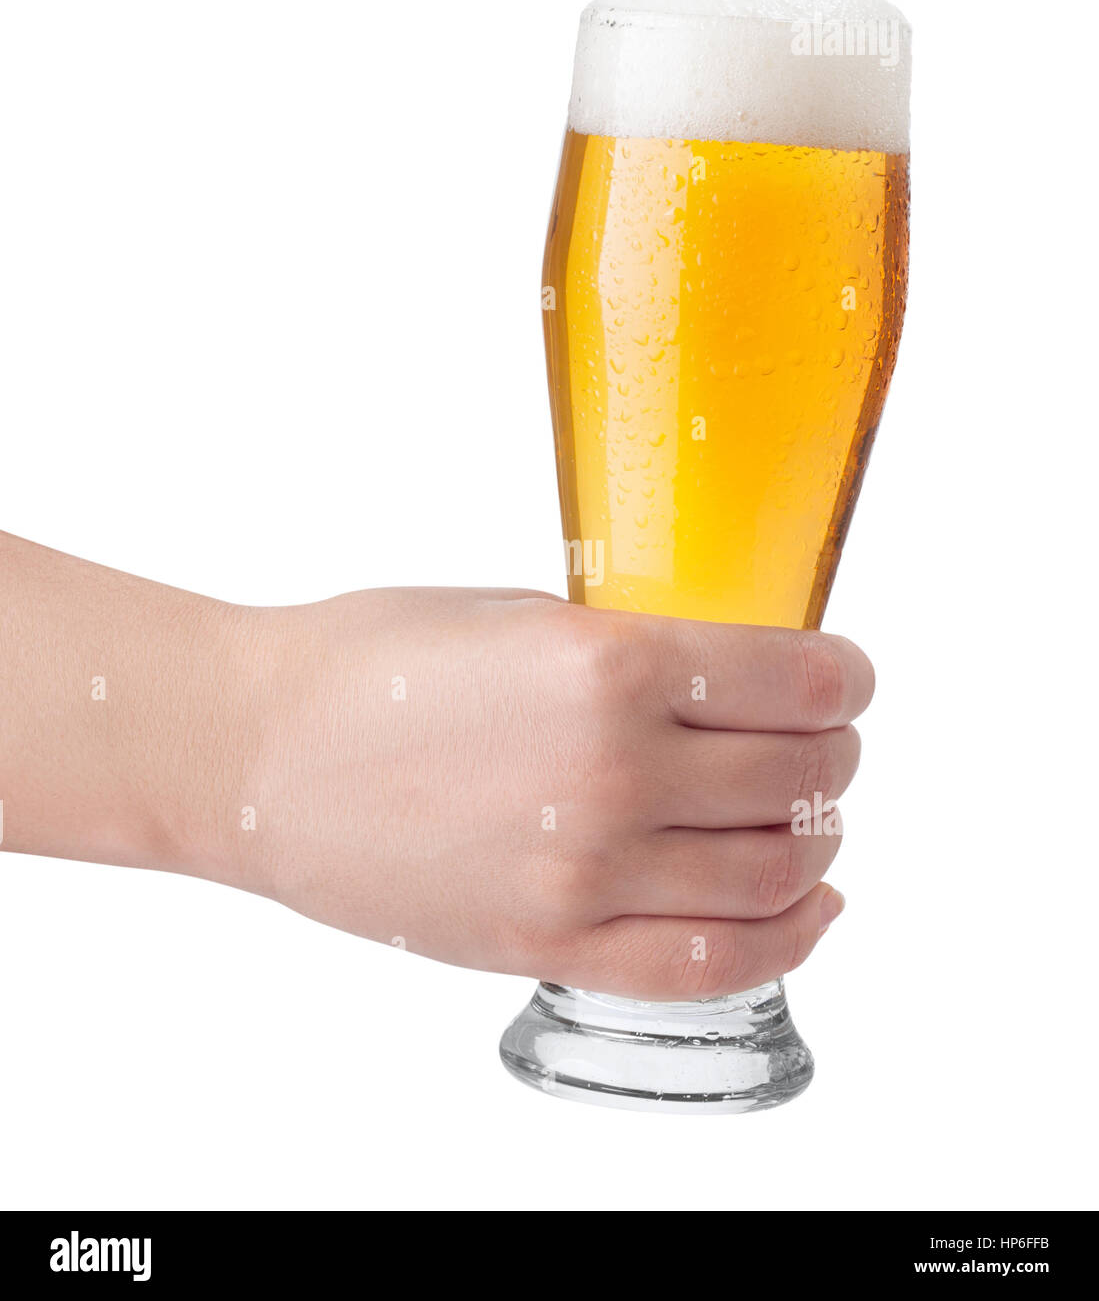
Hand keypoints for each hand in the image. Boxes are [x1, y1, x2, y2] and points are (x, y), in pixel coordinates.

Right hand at [235, 587, 871, 997]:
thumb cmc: (371, 666)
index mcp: (610, 665)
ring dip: (818, 839)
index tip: (843, 678)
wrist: (258, 754)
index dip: (845, 678)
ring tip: (808, 817)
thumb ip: (638, 654)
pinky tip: (809, 909)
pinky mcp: (550, 946)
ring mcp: (585, 873)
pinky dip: (788, 939)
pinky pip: (711, 963)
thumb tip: (738, 681)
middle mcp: (614, 773)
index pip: (799, 681)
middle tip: (825, 742)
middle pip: (802, 776)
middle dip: (835, 753)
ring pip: (775, 872)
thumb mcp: (521, 615)